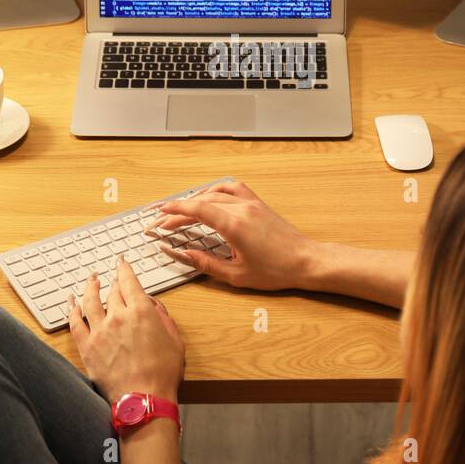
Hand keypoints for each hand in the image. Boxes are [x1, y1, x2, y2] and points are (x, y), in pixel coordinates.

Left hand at [68, 258, 184, 404]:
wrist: (143, 399)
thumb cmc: (162, 374)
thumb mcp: (175, 341)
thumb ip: (164, 319)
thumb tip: (153, 307)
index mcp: (141, 312)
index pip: (129, 281)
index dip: (124, 269)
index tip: (121, 262)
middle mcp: (118, 316)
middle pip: (112, 292)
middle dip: (113, 282)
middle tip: (112, 279)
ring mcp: (100, 331)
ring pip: (90, 301)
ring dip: (90, 287)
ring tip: (91, 280)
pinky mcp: (87, 347)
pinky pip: (75, 322)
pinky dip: (72, 309)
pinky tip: (71, 302)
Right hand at [145, 181, 318, 291]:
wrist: (305, 261)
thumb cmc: (276, 271)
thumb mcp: (236, 275)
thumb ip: (206, 264)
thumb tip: (183, 254)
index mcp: (234, 225)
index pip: (196, 209)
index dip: (174, 210)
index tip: (159, 213)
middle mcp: (242, 209)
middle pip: (202, 202)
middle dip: (180, 210)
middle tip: (164, 221)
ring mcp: (251, 203)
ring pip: (216, 192)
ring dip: (196, 198)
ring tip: (183, 210)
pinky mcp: (259, 204)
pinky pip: (233, 188)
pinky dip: (217, 190)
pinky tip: (210, 197)